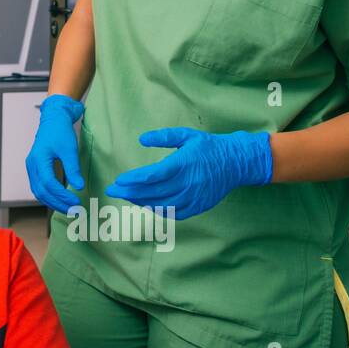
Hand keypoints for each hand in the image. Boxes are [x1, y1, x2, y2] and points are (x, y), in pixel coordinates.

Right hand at [25, 94, 85, 212]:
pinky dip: (49, 196)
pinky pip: (39, 187)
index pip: (48, 184)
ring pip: (38, 192)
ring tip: (68, 208)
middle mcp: (31, 165)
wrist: (53, 120)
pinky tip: (60, 200)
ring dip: (52, 202)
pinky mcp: (35, 169)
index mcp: (38, 160)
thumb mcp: (69, 149)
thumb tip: (79, 187)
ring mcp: (31, 167)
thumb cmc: (60, 131)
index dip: (62, 195)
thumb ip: (73, 169)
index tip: (76, 201)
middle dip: (57, 203)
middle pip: (41, 191)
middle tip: (74, 210)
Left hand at [105, 127, 271, 219]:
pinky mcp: (199, 206)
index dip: (134, 179)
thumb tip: (141, 139)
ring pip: (162, 205)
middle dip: (130, 192)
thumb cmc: (208, 147)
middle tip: (113, 190)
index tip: (119, 180)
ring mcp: (194, 197)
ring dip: (141, 201)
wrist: (235, 163)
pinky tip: (146, 204)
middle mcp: (188, 182)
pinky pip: (174, 213)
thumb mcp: (187, 135)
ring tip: (126, 196)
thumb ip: (164, 136)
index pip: (153, 175)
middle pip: (153, 192)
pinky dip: (158, 210)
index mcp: (184, 163)